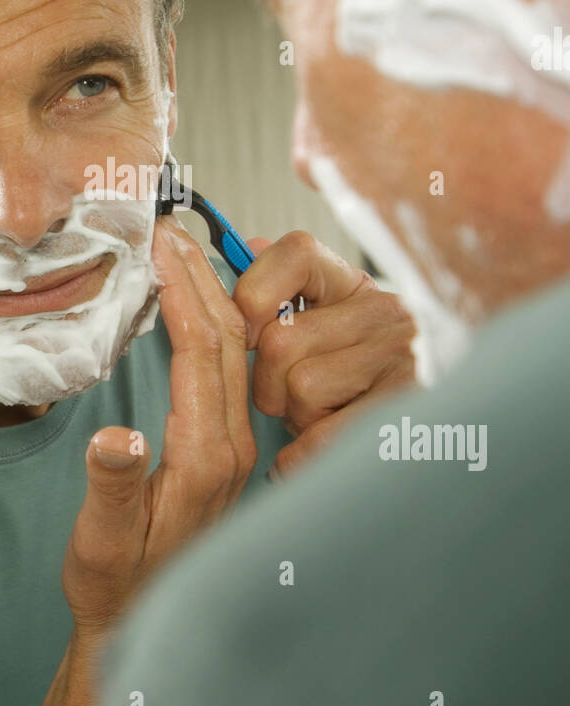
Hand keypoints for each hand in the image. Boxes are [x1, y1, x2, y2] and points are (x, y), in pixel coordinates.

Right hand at [62, 217, 256, 644]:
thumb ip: (111, 489)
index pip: (201, 353)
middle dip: (201, 276)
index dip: (183, 292)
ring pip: (231, 352)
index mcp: (202, 458)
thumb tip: (115, 436)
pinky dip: (209, 326)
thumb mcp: (101, 543)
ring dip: (209, 295)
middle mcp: (228, 446)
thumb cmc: (116, 583)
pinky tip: (191, 308)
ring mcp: (232, 446)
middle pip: (225, 340)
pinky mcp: (223, 450)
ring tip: (181, 250)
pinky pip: (225, 371)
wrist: (141, 624)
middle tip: (170, 227)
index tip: (161, 244)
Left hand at [233, 231, 416, 477]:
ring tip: (325, 422)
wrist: (454, 425)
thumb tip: (251, 247)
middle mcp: (386, 313)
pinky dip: (300, 458)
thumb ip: (289, 290)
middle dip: (269, 386)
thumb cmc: (369, 384)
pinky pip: (322, 437)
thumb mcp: (336, 328)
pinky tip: (311, 456)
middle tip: (294, 402)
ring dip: (297, 421)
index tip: (251, 334)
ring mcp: (403, 359)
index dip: (255, 293)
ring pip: (301, 388)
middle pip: (280, 341)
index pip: (297, 253)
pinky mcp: (407, 411)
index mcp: (357, 287)